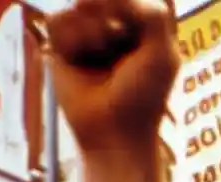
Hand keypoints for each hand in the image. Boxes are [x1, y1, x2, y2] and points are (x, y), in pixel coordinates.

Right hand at [47, 0, 178, 151]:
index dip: (129, 4)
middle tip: (116, 44)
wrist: (112, 130)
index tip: (133, 25)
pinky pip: (58, 21)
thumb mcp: (161, 54)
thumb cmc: (143, 96)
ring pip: (80, 7)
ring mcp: (89, 34)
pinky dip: (69, 41)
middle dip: (111, 16)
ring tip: (100, 59)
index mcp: (147, 27)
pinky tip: (77, 61)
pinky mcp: (63, 46)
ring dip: (91, 33)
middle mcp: (118, 26)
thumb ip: (152, 14)